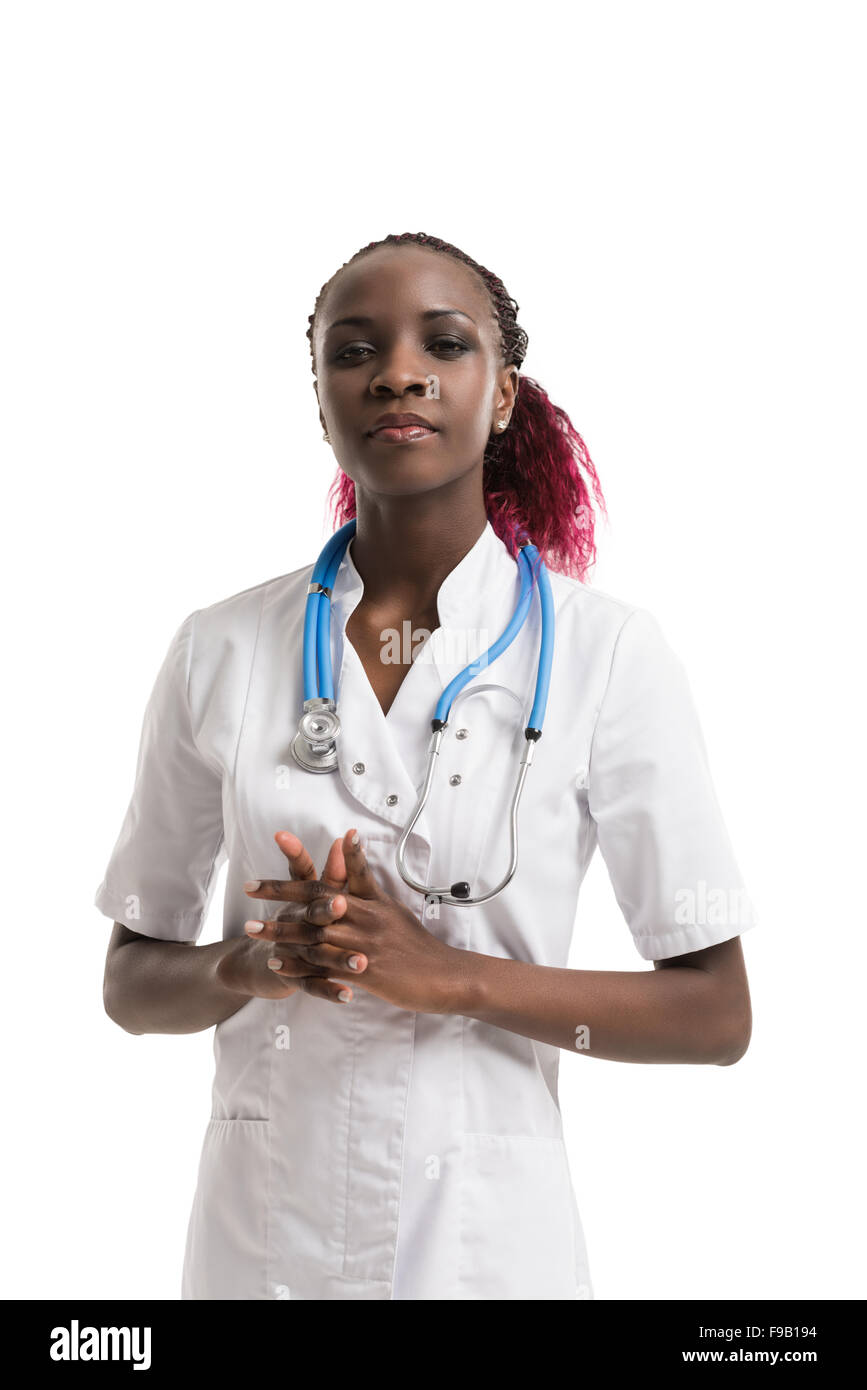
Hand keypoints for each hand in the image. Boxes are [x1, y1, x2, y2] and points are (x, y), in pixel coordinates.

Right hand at [216, 831, 358, 1003]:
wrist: (256, 964)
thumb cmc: (293, 924)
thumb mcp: (308, 896)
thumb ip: (329, 871)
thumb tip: (343, 840)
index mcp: (303, 901)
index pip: (311, 877)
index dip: (324, 863)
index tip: (339, 844)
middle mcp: (295, 922)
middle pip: (311, 914)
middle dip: (325, 909)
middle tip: (342, 905)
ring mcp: (292, 950)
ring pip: (316, 952)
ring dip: (338, 957)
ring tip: (361, 963)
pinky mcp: (292, 976)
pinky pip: (312, 985)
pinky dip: (329, 990)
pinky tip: (347, 996)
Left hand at [242, 828, 465, 1014]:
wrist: (444, 974)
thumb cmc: (413, 941)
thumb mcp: (388, 904)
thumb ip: (362, 876)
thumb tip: (348, 836)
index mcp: (366, 901)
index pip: (320, 885)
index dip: (287, 882)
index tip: (258, 880)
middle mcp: (363, 919)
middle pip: (312, 905)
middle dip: (277, 899)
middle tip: (246, 890)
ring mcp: (364, 946)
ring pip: (315, 936)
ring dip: (281, 933)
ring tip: (251, 930)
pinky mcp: (367, 972)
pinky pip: (327, 968)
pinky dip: (300, 966)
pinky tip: (278, 965)